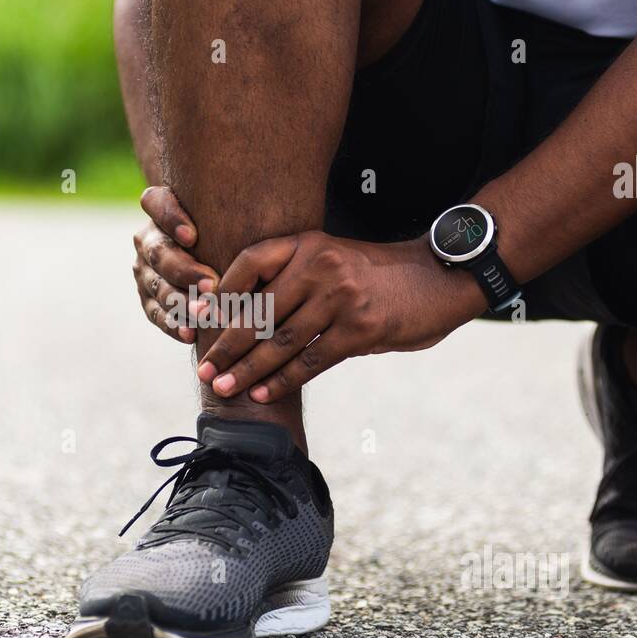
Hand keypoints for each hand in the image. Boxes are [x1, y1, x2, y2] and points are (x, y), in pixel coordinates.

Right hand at [132, 187, 219, 344]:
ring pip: (156, 285)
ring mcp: (145, 270)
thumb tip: (265, 201)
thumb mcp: (230, 216)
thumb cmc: (231, 228)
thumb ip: (234, 214)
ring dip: (180, 302)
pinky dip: (173, 324)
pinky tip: (190, 334)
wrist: (215, 257)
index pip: (156, 204)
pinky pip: (156, 313)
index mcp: (160, 207)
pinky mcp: (148, 298)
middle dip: (185, 271)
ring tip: (202, 314)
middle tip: (211, 285)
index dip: (170, 219)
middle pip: (159, 252)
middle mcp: (149, 238)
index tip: (193, 236)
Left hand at [197, 231, 474, 402]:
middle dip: (227, 343)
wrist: (440, 278)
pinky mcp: (360, 329)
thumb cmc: (380, 275)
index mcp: (308, 244)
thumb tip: (247, 317)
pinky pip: (311, 360)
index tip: (196, 317)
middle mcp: (320, 265)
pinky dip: (283, 381)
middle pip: (260, 309)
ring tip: (224, 387)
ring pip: (281, 340)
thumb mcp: (335, 259)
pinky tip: (262, 393)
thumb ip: (296, 278)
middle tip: (204, 368)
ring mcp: (340, 297)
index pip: (249, 263)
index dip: (220, 292)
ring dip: (248, 369)